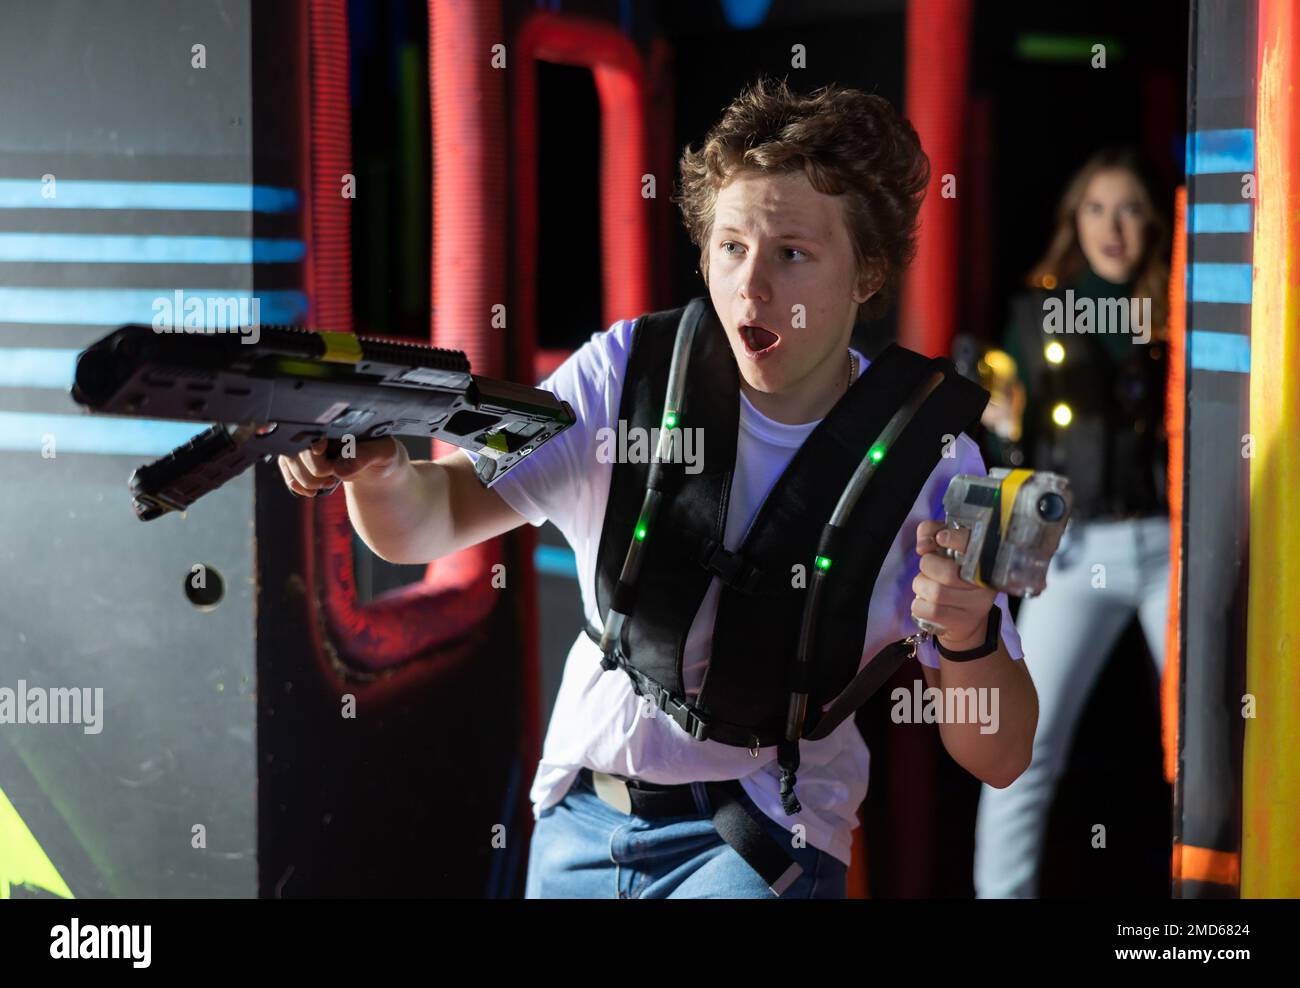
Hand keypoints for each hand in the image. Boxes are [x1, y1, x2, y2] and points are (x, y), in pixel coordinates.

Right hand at [276, 436, 407, 497]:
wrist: (379, 466)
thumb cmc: (383, 454)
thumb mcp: (384, 453)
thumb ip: (365, 456)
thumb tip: (339, 468)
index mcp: (338, 420)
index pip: (312, 427)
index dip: (313, 445)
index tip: (323, 456)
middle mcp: (317, 428)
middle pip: (297, 448)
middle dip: (314, 470)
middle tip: (331, 477)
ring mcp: (306, 444)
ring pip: (289, 461)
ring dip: (307, 480)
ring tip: (327, 483)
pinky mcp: (301, 459)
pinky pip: (288, 472)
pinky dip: (298, 485)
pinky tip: (312, 492)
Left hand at [913, 520, 996, 650]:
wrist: (964, 619)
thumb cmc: (952, 576)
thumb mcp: (945, 549)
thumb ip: (932, 533)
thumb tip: (923, 545)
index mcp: (984, 558)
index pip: (974, 544)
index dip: (956, 539)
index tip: (941, 538)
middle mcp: (985, 581)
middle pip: (948, 572)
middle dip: (927, 566)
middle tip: (927, 568)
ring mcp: (976, 604)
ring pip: (936, 592)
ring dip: (921, 586)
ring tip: (924, 586)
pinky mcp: (963, 622)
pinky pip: (930, 611)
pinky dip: (919, 605)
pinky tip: (924, 602)